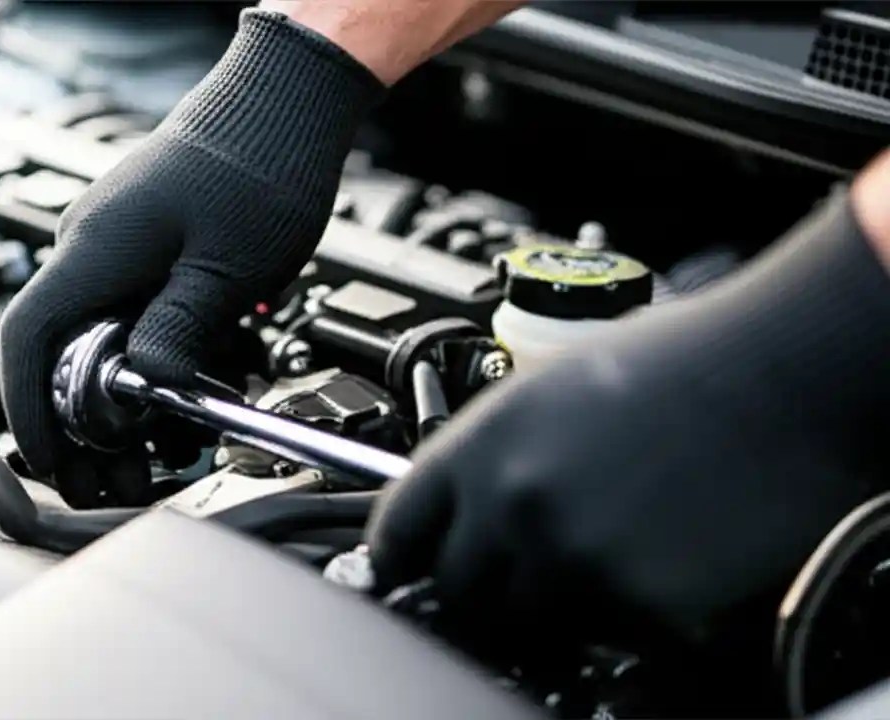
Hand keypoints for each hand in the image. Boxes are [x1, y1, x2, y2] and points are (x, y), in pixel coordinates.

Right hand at [0, 10, 382, 506]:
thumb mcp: (225, 269)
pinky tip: (186, 401)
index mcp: (93, 251)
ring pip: (101, 343)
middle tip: (117, 484)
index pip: (28, 339)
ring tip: (158, 459)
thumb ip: (177, 335)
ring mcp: (117, 248)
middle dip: (86, 429)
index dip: (29, 409)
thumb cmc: (258, 166)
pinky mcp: (147, 249)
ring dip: (125, 406)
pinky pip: (133, 319)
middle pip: (62, 354)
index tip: (49, 461)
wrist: (284, 103)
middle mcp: (91, 249)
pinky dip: (152, 366)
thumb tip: (144, 392)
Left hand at [366, 190, 889, 657]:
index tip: (406, 567)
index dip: (397, 555)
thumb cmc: (679, 364)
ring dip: (548, 604)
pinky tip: (649, 559)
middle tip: (518, 570)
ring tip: (600, 553)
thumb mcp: (548, 389)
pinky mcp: (636, 602)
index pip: (396, 529)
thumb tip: (464, 503)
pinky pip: (602, 635)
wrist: (778, 375)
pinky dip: (617, 614)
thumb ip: (492, 454)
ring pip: (524, 621)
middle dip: (478, 587)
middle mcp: (513, 504)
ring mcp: (572, 557)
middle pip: (454, 589)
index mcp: (482, 445)